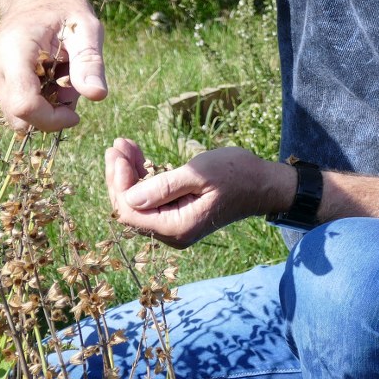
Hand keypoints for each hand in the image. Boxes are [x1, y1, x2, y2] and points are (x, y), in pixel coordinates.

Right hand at [0, 0, 107, 132]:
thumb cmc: (64, 9)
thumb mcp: (87, 29)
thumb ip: (90, 62)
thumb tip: (97, 95)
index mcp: (13, 49)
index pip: (24, 105)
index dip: (52, 119)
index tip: (75, 113)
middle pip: (19, 116)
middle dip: (51, 113)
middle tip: (70, 86)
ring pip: (17, 115)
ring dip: (44, 106)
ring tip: (58, 75)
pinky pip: (13, 106)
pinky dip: (35, 100)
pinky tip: (45, 76)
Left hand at [105, 138, 291, 247]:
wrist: (263, 184)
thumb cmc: (236, 174)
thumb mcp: (200, 174)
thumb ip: (164, 187)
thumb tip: (129, 197)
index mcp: (178, 227)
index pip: (131, 211)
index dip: (119, 183)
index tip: (117, 153)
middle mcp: (173, 233)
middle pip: (130, 209)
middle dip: (119, 176)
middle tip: (115, 146)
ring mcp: (175, 226)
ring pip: (138, 203)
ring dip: (129, 174)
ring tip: (123, 145)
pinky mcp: (177, 215)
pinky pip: (151, 200)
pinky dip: (142, 178)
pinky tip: (137, 156)